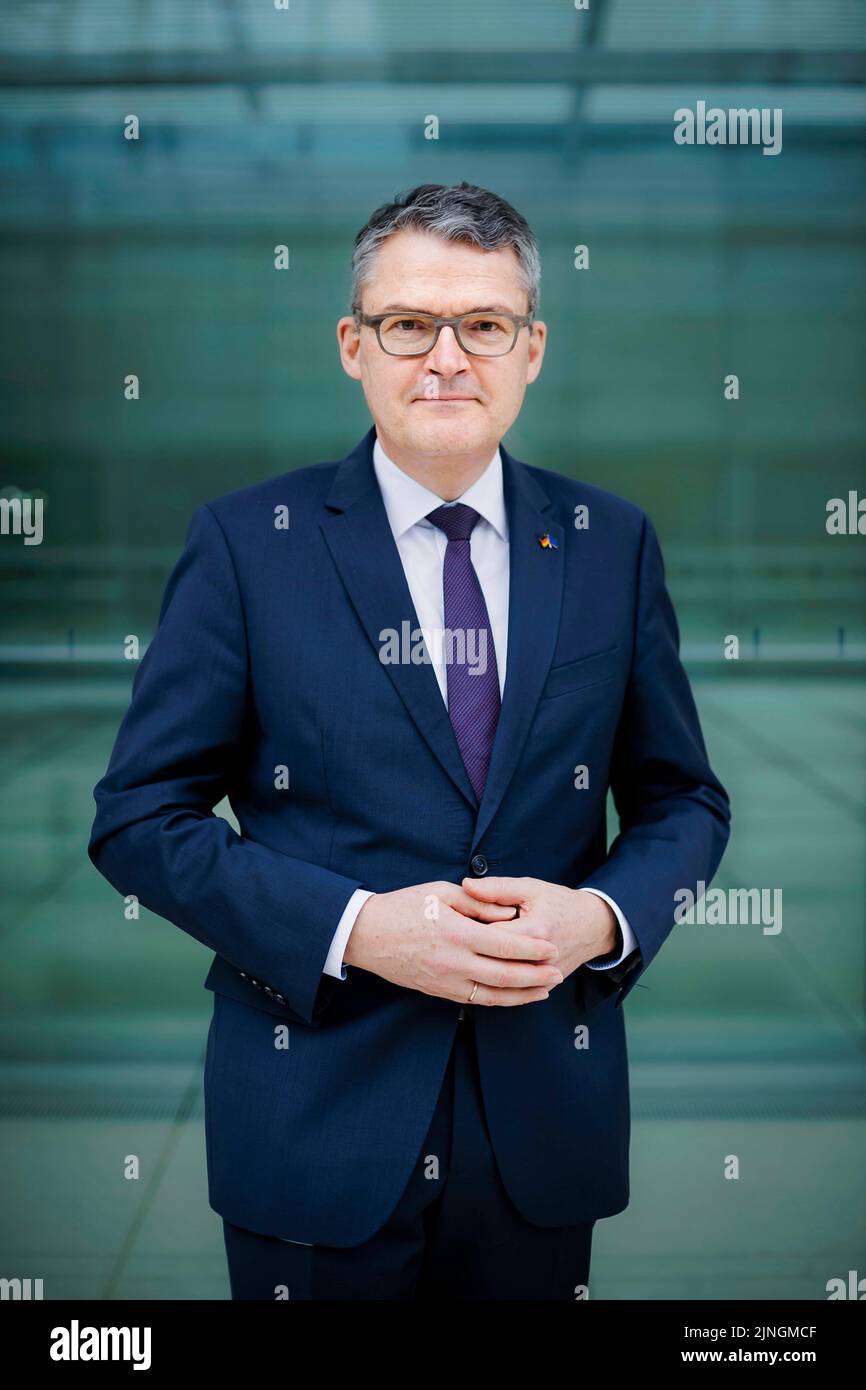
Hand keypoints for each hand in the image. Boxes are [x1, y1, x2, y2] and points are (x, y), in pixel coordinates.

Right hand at [344, 880, 563, 1005]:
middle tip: (557, 971)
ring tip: (544, 989)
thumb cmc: (402, 907)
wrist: (366, 935)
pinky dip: (500, 1000)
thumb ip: (478, 903)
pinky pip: (476, 1000)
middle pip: (505, 975)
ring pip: (493, 995)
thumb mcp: (441, 892)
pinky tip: (514, 995)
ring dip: (523, 994)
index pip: (505, 945)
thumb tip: (508, 914)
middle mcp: (454, 962)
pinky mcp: (439, 991)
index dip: (533, 949)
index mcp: (457, 933)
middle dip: (536, 975)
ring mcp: (446, 981)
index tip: (552, 948)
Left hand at [460, 877, 617, 981]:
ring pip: (501, 980)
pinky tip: (482, 971)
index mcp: (534, 931)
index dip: (468, 929)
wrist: (592, 927)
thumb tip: (466, 885)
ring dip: (482, 969)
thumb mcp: (530, 888)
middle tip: (457, 941)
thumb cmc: (559, 904)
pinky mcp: (544, 987)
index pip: (490, 936)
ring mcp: (543, 977)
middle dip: (472, 952)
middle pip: (492, 961)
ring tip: (468, 955)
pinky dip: (496, 981)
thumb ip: (497, 888)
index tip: (454, 923)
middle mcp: (539, 959)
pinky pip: (513, 990)